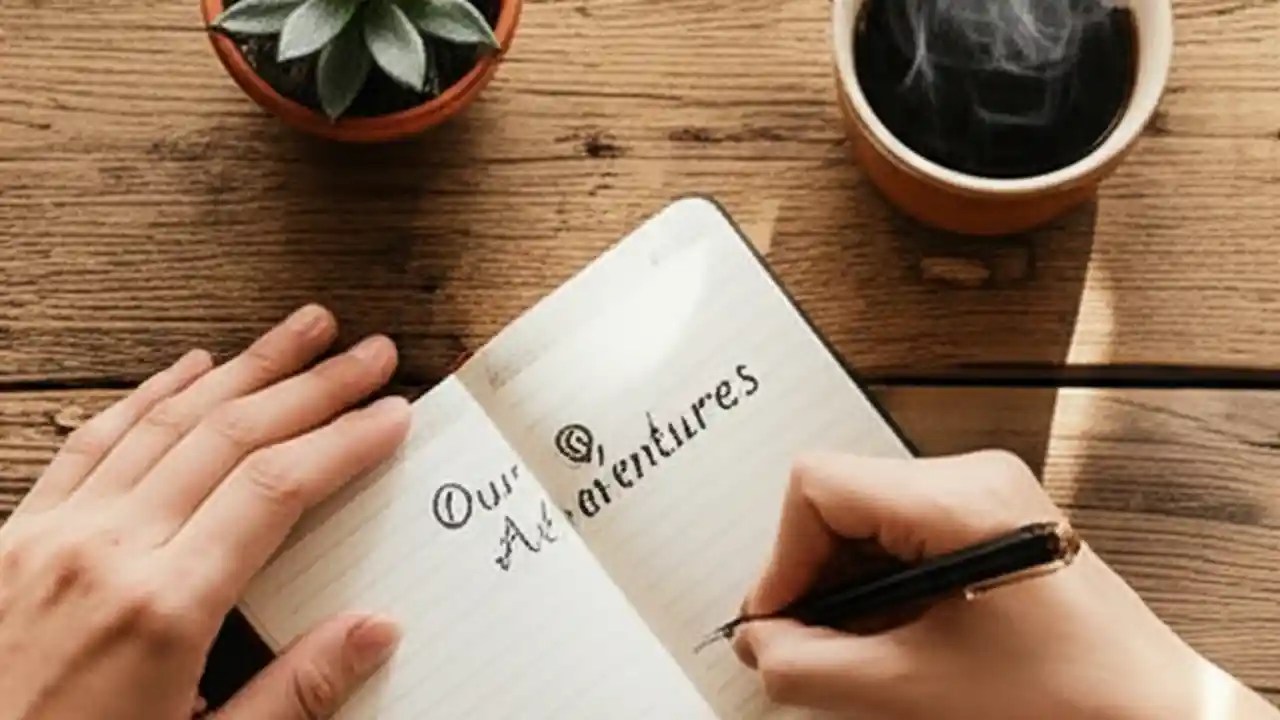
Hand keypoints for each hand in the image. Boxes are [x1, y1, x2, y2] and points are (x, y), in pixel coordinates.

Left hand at [0, 305, 410, 719]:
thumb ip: (296, 691)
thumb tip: (378, 628)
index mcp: (165, 609)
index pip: (276, 488)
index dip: (344, 441)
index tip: (391, 413)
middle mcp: (108, 552)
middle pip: (231, 436)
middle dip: (311, 385)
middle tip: (366, 352)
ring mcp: (54, 535)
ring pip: (167, 421)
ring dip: (243, 367)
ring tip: (301, 331)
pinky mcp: (16, 538)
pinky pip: (91, 441)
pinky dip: (148, 394)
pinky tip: (190, 365)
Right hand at [734, 450, 1279, 719]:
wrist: (1153, 712)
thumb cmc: (1067, 697)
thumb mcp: (913, 690)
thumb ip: (812, 667)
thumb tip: (760, 643)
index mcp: (958, 501)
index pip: (819, 486)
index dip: (781, 558)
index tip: (776, 619)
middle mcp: (973, 478)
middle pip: (840, 497)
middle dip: (812, 576)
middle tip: (805, 644)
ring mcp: (987, 492)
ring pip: (867, 514)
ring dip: (845, 583)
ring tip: (855, 649)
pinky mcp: (993, 516)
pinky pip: (903, 529)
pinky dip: (880, 582)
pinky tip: (891, 634)